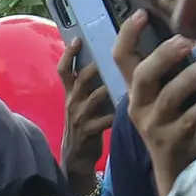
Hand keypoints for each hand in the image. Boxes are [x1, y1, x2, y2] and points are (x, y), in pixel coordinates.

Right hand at [60, 37, 114, 195]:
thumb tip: (110, 60)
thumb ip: (91, 84)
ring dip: (110, 86)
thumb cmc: (85, 124)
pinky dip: (116, 113)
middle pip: (81, 78)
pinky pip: (104, 119)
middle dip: (95, 65)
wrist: (76, 157)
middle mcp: (73, 102)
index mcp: (71, 93)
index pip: (64, 69)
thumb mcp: (81, 102)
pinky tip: (131, 106)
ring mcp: (80, 117)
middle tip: (112, 53)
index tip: (77, 38)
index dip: (68, 54)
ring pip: (94, 96)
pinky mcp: (89, 131)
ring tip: (126, 77)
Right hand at [121, 11, 195, 195]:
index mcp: (134, 90)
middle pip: (143, 75)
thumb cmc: (176, 118)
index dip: (127, 34)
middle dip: (164, 55)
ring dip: (192, 77)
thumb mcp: (164, 92)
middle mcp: (139, 105)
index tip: (141, 13)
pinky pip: (191, 117)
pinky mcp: (173, 140)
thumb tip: (191, 28)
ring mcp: (154, 124)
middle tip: (188, 40)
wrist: (176, 165)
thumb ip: (169, 68)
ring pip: (169, 96)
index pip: (120, 57)